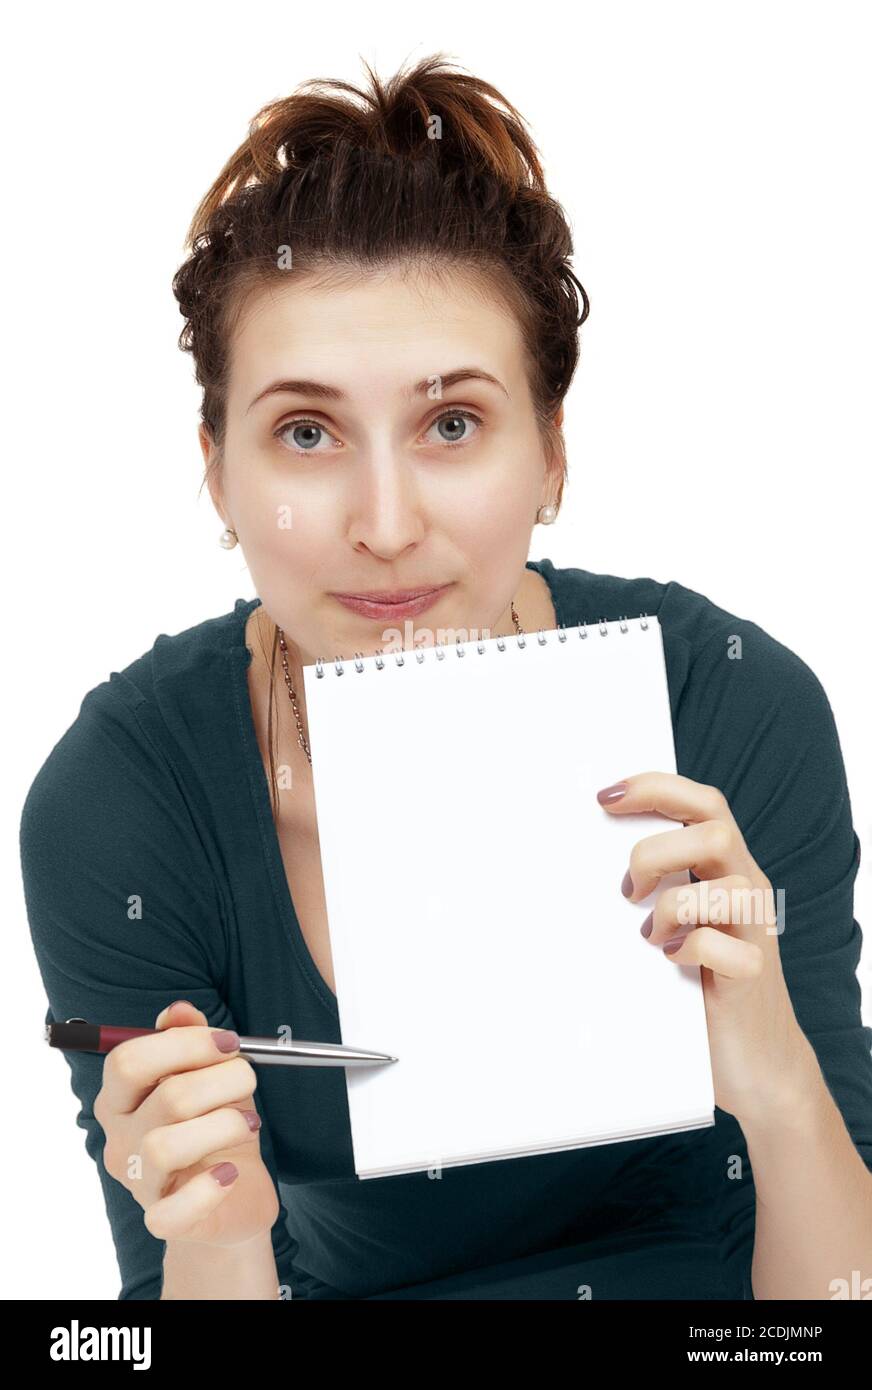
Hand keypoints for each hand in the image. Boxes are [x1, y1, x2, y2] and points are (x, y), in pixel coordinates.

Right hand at [95, 1000, 279, 1247]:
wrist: (232, 1197)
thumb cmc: (214, 1128)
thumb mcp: (209, 1078)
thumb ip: (190, 1041)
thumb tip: (178, 1011)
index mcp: (120, 1099)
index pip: (128, 1061)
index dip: (184, 1044)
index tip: (228, 1042)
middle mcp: (120, 1140)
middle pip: (164, 1097)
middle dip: (221, 1080)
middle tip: (247, 1079)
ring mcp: (138, 1183)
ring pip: (166, 1147)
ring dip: (222, 1125)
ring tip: (247, 1123)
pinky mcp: (164, 1220)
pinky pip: (172, 1212)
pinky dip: (208, 1188)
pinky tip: (230, 1173)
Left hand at [597, 772, 816, 1124]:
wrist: (755, 1063)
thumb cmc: (699, 983)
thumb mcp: (676, 923)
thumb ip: (653, 888)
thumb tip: (575, 865)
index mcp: (724, 868)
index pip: (703, 804)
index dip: (655, 788)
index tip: (604, 798)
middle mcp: (746, 890)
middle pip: (716, 830)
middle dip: (658, 853)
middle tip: (630, 890)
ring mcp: (754, 932)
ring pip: (727, 887)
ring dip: (673, 907)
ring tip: (651, 936)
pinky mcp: (752, 977)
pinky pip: (726, 949)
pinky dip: (690, 950)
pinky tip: (671, 962)